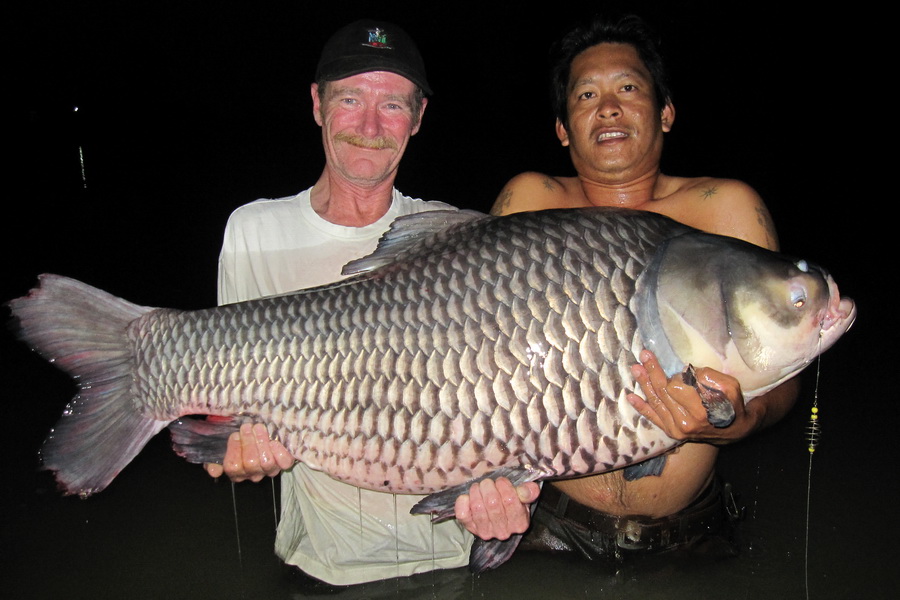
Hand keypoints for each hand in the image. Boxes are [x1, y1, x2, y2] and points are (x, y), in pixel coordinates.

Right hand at [204, 423, 293, 481]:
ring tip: (258, 428)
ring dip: (261, 442)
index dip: (234, 450)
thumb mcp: (218, 442)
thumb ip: (213, 458)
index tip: (235, 434)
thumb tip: (214, 472)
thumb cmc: (235, 433)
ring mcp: (269, 469)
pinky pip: (284, 462)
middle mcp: (253, 474)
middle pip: (250, 464)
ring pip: (266, 463)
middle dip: (248, 443)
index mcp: (235, 471)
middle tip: (247, 427)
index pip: (233, 467)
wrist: (253, 426)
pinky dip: (279, 452)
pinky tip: (274, 441)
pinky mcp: (283, 463)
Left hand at [454, 477, 539, 539]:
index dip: (504, 486)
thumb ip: (529, 492)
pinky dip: (462, 502)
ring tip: (478, 487)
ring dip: (476, 492)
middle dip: (488, 487)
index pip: (510, 501)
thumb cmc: (512, 503)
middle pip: (492, 503)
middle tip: (488, 482)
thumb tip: (525, 489)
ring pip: (477, 508)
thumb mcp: (524, 497)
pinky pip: (462, 514)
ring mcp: (486, 532)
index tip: (501, 481)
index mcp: (520, 523)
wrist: (499, 517)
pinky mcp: (470, 529)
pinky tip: (467, 497)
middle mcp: (503, 532)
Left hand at [627, 349, 759, 443]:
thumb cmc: (734, 406)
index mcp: (701, 412)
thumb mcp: (731, 388)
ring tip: (636, 368)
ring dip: (644, 383)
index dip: (676, 375)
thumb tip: (690, 372)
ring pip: (656, 402)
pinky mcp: (672, 433)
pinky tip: (630, 396)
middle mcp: (686, 423)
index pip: (676, 387)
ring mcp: (677, 430)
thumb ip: (711, 378)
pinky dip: (641, 407)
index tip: (682, 369)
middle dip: (653, 371)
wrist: (736, 432)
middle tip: (645, 354)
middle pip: (662, 392)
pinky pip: (653, 418)